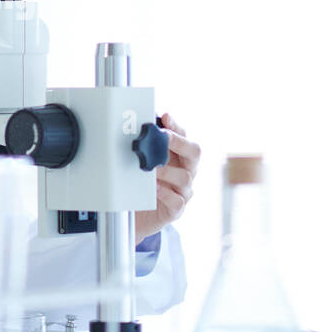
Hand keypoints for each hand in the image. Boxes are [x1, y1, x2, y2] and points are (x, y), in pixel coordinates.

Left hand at [135, 112, 198, 239]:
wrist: (137, 215)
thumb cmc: (143, 185)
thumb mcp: (144, 163)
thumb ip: (146, 147)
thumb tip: (139, 126)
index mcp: (180, 157)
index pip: (183, 136)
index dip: (176, 126)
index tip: (165, 116)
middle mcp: (186, 171)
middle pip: (194, 152)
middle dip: (179, 142)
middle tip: (162, 137)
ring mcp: (183, 191)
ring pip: (185, 177)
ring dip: (167, 170)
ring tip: (151, 168)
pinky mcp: (176, 210)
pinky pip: (177, 201)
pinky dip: (166, 194)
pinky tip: (154, 188)